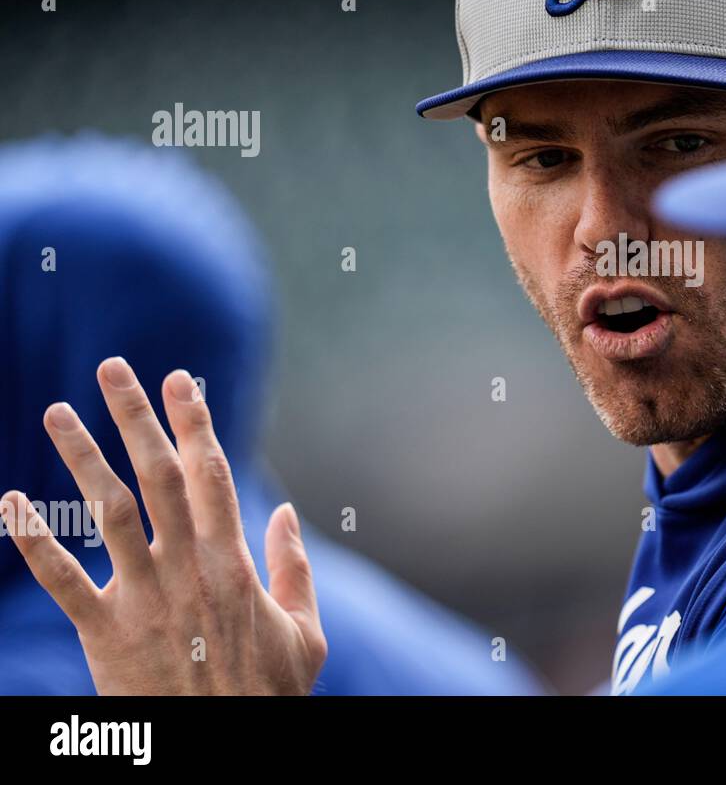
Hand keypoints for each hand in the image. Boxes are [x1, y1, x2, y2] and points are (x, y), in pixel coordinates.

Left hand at [0, 357, 325, 694]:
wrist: (226, 751)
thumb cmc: (267, 697)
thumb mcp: (305, 633)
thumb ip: (295, 569)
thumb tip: (289, 513)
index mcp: (234, 563)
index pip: (212, 475)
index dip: (195, 422)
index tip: (179, 379)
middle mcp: (187, 569)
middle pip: (159, 476)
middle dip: (136, 418)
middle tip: (113, 369)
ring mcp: (144, 599)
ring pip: (109, 513)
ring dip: (80, 458)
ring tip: (56, 412)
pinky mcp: (106, 635)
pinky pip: (60, 582)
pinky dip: (33, 540)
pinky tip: (9, 501)